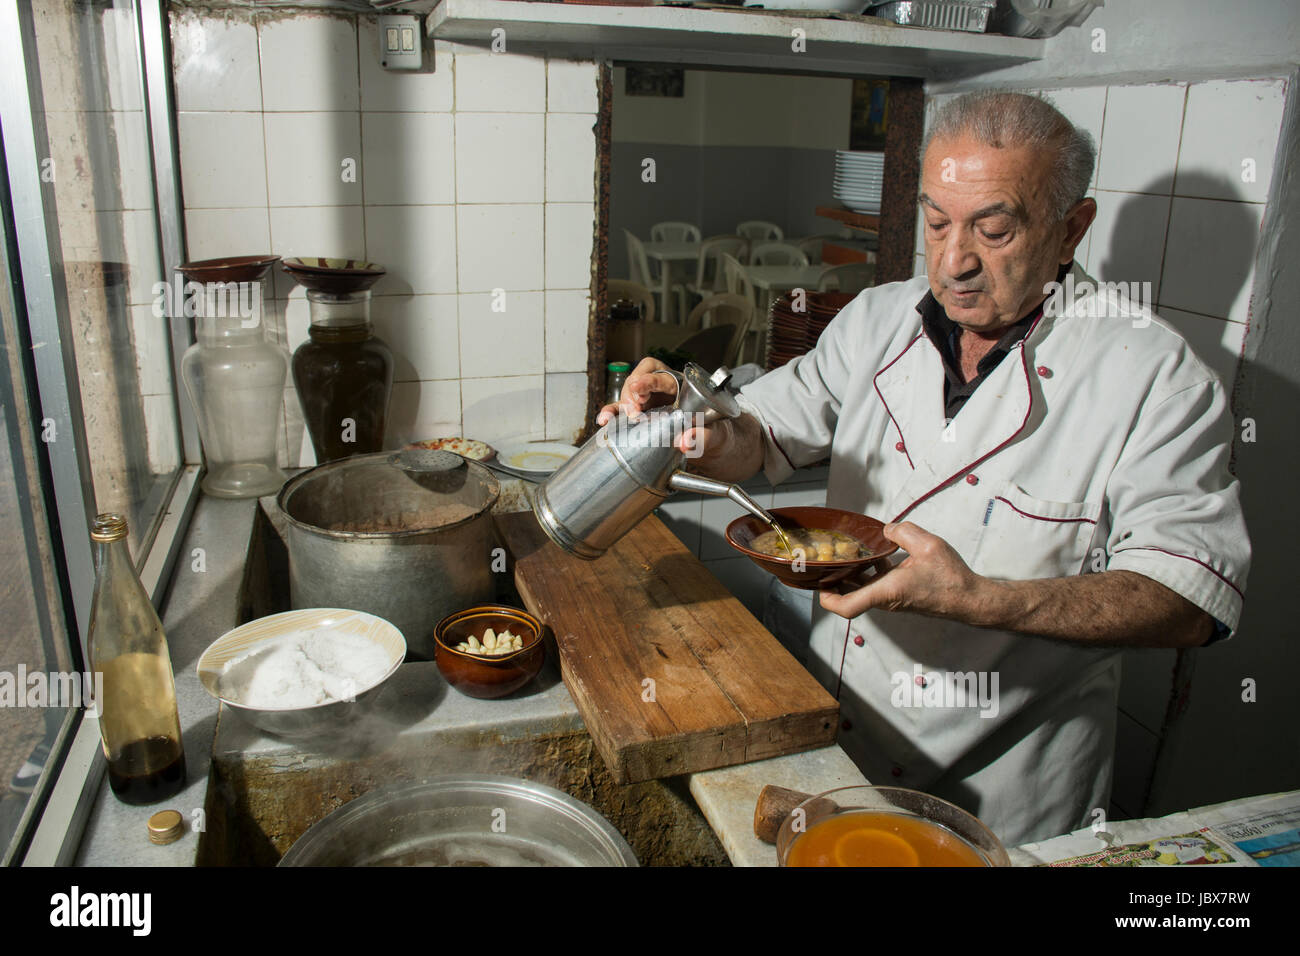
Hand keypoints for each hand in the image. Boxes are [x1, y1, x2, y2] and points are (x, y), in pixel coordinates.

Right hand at [595, 357, 730, 460]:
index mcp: (682, 386)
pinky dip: (611, 415)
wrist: (713, 445)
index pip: (662, 374)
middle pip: (640, 378)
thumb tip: (685, 442)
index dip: (648, 379)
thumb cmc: (715, 433)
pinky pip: (621, 413)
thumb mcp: (716, 435)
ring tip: (618, 417)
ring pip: (628, 394)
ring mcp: (650, 403)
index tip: (638, 388)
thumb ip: (704, 437)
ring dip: (620, 404)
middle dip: (632, 391)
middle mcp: (663, 391)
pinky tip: (604, 422)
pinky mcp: (640, 417)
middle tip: (634, 409)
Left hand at [818, 522, 984, 621]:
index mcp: (887, 591)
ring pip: (860, 589)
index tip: (818, 585)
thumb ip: (902, 532)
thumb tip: (886, 530)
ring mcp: (890, 598)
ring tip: (846, 552)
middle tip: (826, 560)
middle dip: (832, 579)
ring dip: (850, 574)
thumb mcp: (927, 545)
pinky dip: (867, 571)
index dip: (827, 599)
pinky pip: (874, 584)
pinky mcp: (897, 595)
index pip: (848, 607)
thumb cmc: (951, 579)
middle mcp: (885, 599)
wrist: (969, 598)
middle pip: (847, 596)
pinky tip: (874, 553)